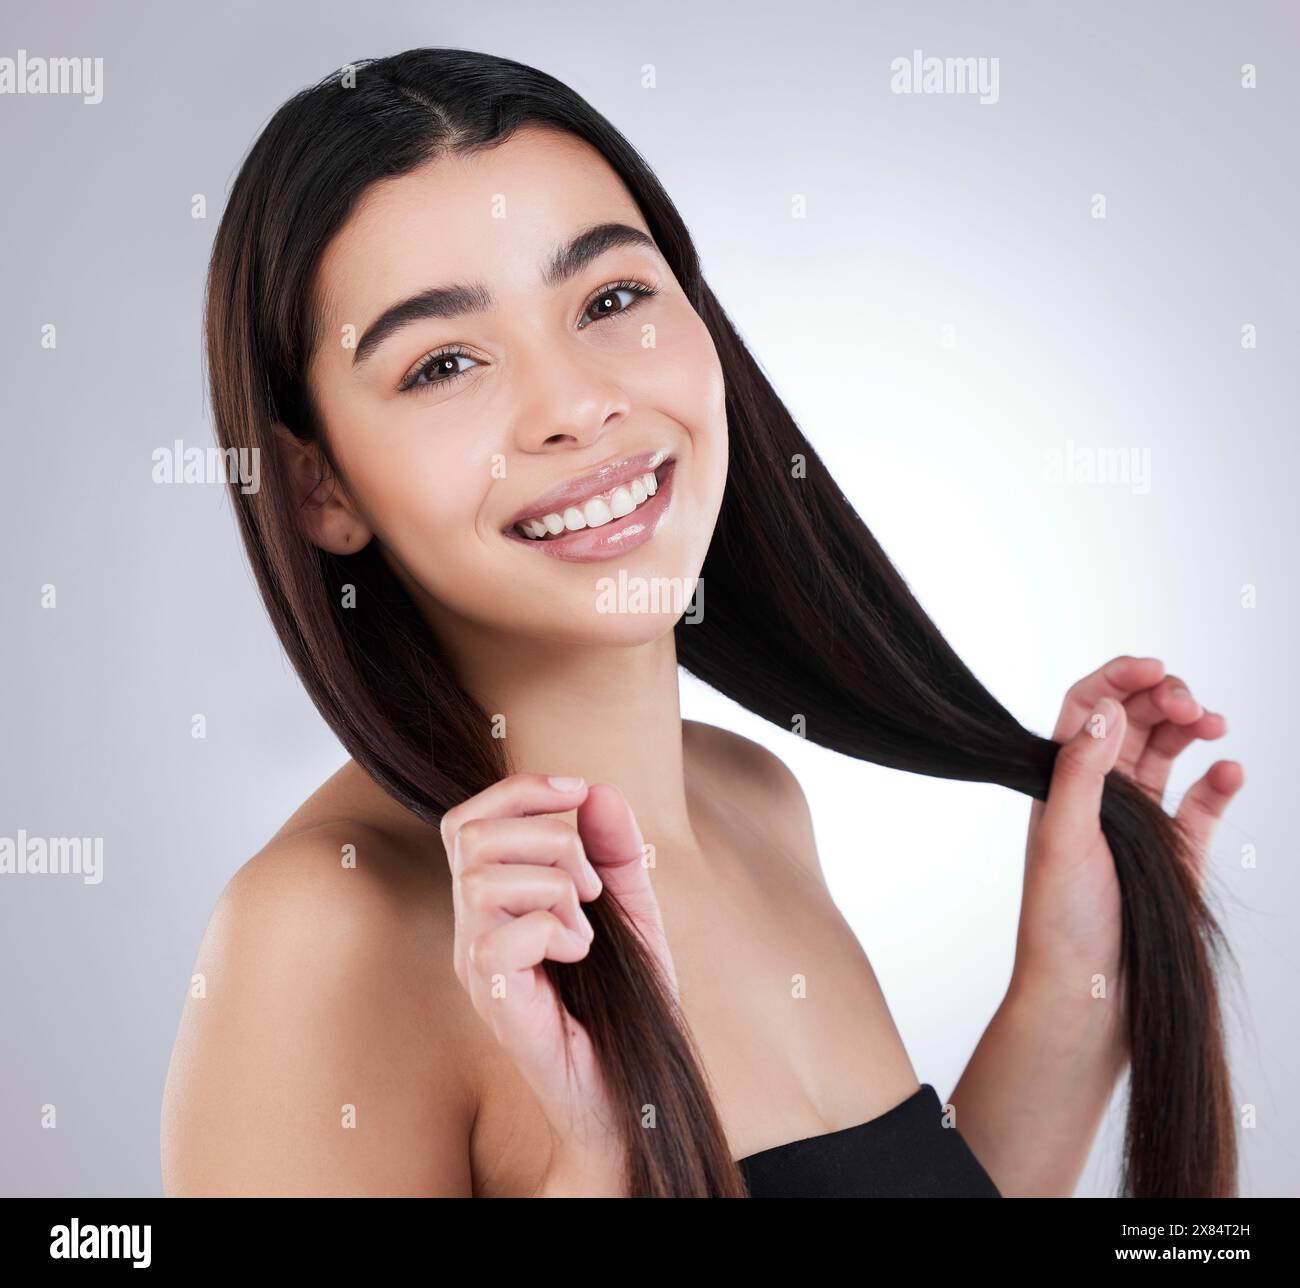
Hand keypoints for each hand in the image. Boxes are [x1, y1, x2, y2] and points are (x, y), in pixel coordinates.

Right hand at [439, 772, 671, 1195]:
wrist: (631, 1087)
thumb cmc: (623, 1001)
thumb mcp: (632, 908)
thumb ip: (616, 850)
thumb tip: (598, 791)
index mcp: (495, 900)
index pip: (467, 820)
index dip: (517, 790)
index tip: (577, 790)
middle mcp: (472, 929)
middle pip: (471, 837)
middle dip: (549, 838)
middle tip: (593, 886)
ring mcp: (477, 967)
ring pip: (482, 880)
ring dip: (556, 887)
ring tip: (586, 927)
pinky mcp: (495, 1002)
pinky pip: (500, 939)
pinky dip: (552, 930)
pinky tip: (578, 955)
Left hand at [1011, 656, 1243, 1019]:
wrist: (1088, 994)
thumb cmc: (1060, 920)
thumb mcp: (1064, 836)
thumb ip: (1082, 770)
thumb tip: (1105, 708)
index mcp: (1062, 781)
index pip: (1086, 708)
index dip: (1118, 679)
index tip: (1154, 667)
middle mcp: (1098, 794)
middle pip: (1132, 720)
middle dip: (1162, 698)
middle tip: (1188, 704)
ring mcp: (1139, 821)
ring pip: (1168, 752)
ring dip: (1191, 728)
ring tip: (1211, 724)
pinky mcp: (1176, 852)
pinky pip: (1202, 803)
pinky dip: (1218, 783)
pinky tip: (1228, 771)